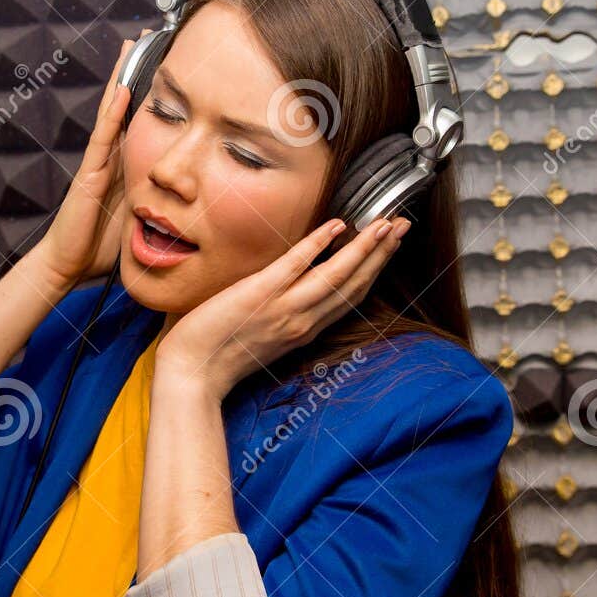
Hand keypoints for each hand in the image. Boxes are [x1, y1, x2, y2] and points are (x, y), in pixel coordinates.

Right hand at [33, 31, 150, 289]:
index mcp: (127, 165)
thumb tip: (199, 204)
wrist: (70, 267)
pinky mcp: (90, 174)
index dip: (154, 90)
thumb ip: (163, 205)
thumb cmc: (104, 247)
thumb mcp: (144, 220)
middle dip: (137, 71)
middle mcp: (113, 157)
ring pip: (113, 110)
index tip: (170, 60)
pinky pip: (103, 137)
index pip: (144, 119)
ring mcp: (99, 162)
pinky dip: (112, 111)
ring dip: (123, 77)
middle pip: (127, 104)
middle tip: (150, 35)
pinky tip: (121, 87)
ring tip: (133, 45)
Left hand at [156, 213, 413, 396]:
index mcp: (305, 330)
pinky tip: (336, 225)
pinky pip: (295, 266)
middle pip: (354, 284)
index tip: (391, 245)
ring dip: (365, 248)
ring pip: (336, 276)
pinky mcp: (260, 295)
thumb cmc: (219, 356)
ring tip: (386, 223)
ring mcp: (284, 308)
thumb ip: (285, 315)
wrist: (192, 374)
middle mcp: (303, 321)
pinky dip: (317, 245)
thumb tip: (295, 288)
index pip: (350, 296)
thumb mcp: (265, 337)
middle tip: (403, 225)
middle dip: (382, 253)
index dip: (375, 269)